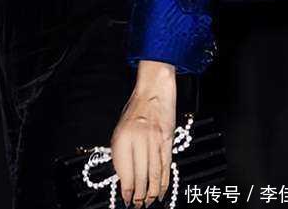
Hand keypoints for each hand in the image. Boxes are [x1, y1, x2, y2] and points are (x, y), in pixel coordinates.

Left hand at [111, 61, 175, 207]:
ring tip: (148, 203)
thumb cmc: (135, 110)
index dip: (125, 190)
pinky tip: (160, 193)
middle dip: (138, 196)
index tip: (125, 199)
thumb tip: (123, 179)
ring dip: (151, 193)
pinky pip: (165, 167)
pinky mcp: (167, 142)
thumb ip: (121, 153)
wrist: (153, 91)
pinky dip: (163, 183)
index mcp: (122, 137)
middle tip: (137, 206)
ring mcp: (154, 141)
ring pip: (154, 175)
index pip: (124, 172)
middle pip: (139, 176)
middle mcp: (138, 140)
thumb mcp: (121, 129)